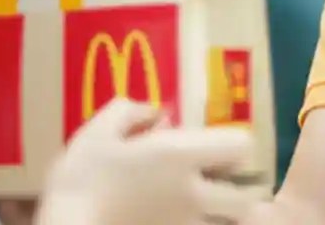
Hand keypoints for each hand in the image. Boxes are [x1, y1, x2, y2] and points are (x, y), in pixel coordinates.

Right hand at [37, 98, 261, 224]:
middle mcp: (193, 193)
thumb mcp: (97, 132)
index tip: (215, 146)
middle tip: (213, 181)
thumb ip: (130, 112)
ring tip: (196, 205)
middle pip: (245, 198)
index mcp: (180, 157)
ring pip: (226, 223)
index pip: (241, 147)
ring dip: (220, 215)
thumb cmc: (79, 178)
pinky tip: (171, 219)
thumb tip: (156, 111)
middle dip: (237, 190)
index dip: (234, 144)